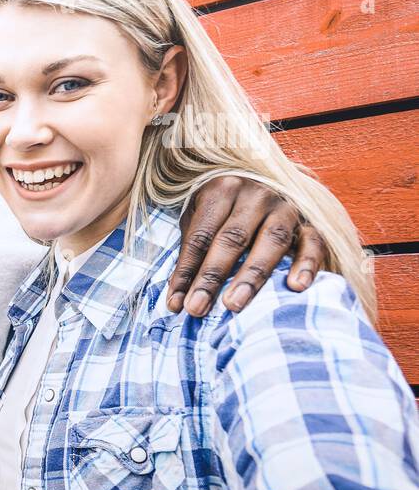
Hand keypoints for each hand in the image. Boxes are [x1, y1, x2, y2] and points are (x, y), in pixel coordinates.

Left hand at [168, 176, 326, 316]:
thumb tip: (177, 299)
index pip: (200, 236)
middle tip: (197, 308)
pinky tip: (296, 288)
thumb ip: (191, 254)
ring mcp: (285, 207)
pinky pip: (313, 242)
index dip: (186, 271)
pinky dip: (307, 264)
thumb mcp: (199, 219)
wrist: (265, 182)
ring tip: (234, 305)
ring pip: (270, 241)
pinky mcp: (311, 221)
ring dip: (251, 276)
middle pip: (232, 239)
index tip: (175, 304)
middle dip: (212, 277)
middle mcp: (255, 195)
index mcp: (221, 189)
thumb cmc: (223, 209)